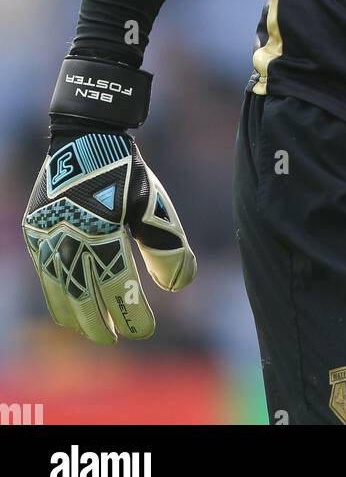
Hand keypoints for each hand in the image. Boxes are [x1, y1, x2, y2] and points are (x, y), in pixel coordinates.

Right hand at [22, 127, 195, 342]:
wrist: (85, 137)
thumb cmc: (125, 173)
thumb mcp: (152, 205)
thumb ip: (166, 247)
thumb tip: (180, 286)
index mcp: (103, 232)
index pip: (119, 287)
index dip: (132, 314)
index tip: (146, 331)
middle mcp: (70, 238)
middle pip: (84, 296)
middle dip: (100, 322)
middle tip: (116, 338)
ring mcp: (47, 236)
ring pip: (58, 290)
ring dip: (75, 314)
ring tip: (91, 328)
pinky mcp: (34, 230)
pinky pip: (44, 272)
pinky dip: (55, 294)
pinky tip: (66, 305)